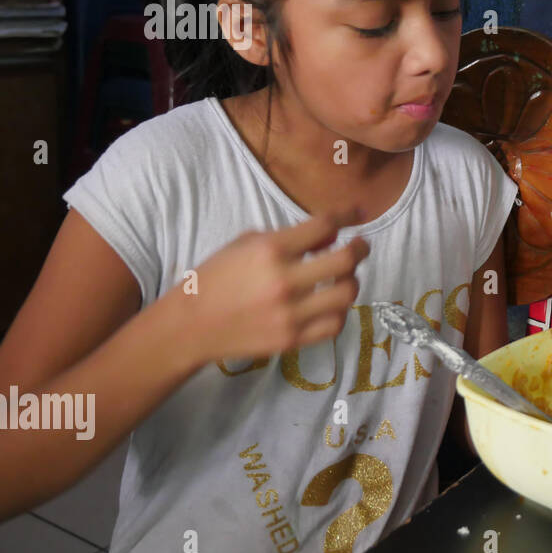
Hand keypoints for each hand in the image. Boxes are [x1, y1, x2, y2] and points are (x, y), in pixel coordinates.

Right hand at [179, 207, 370, 361]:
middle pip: (345, 260)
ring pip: (346, 293)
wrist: (191, 325)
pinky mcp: (292, 339)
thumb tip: (332, 235)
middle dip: (360, 249)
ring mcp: (290, 313)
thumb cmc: (217, 277)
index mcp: (270, 250)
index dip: (347, 215)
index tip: (358, 213)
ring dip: (351, 280)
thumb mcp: (246, 243)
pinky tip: (331, 303)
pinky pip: (335, 324)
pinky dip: (339, 311)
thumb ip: (290, 236)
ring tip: (342, 276)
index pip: (324, 226)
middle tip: (359, 246)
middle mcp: (284, 280)